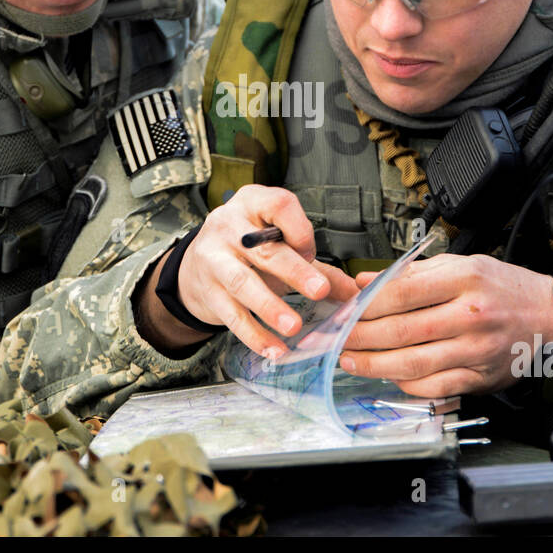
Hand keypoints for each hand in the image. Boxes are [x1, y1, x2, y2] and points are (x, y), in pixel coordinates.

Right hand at [173, 185, 358, 357]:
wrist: (197, 266)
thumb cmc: (249, 251)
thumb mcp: (279, 246)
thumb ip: (318, 268)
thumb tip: (355, 292)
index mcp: (253, 203)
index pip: (279, 205)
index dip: (299, 229)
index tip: (311, 253)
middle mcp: (229, 226)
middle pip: (264, 249)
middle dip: (294, 271)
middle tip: (319, 290)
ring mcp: (214, 258)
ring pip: (242, 282)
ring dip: (270, 306)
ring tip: (293, 326)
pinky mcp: (208, 291)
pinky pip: (231, 315)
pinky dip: (254, 335)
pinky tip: (273, 348)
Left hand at [339, 254, 552, 397]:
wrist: (548, 316)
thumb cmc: (502, 287)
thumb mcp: (460, 265)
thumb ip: (410, 274)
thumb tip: (364, 282)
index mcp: (464, 279)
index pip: (401, 293)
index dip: (366, 304)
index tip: (346, 308)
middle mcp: (469, 315)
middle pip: (401, 331)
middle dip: (360, 336)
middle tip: (336, 337)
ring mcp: (475, 350)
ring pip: (412, 364)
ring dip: (373, 365)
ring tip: (350, 360)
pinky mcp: (478, 377)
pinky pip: (433, 387)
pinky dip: (404, 385)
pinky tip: (386, 375)